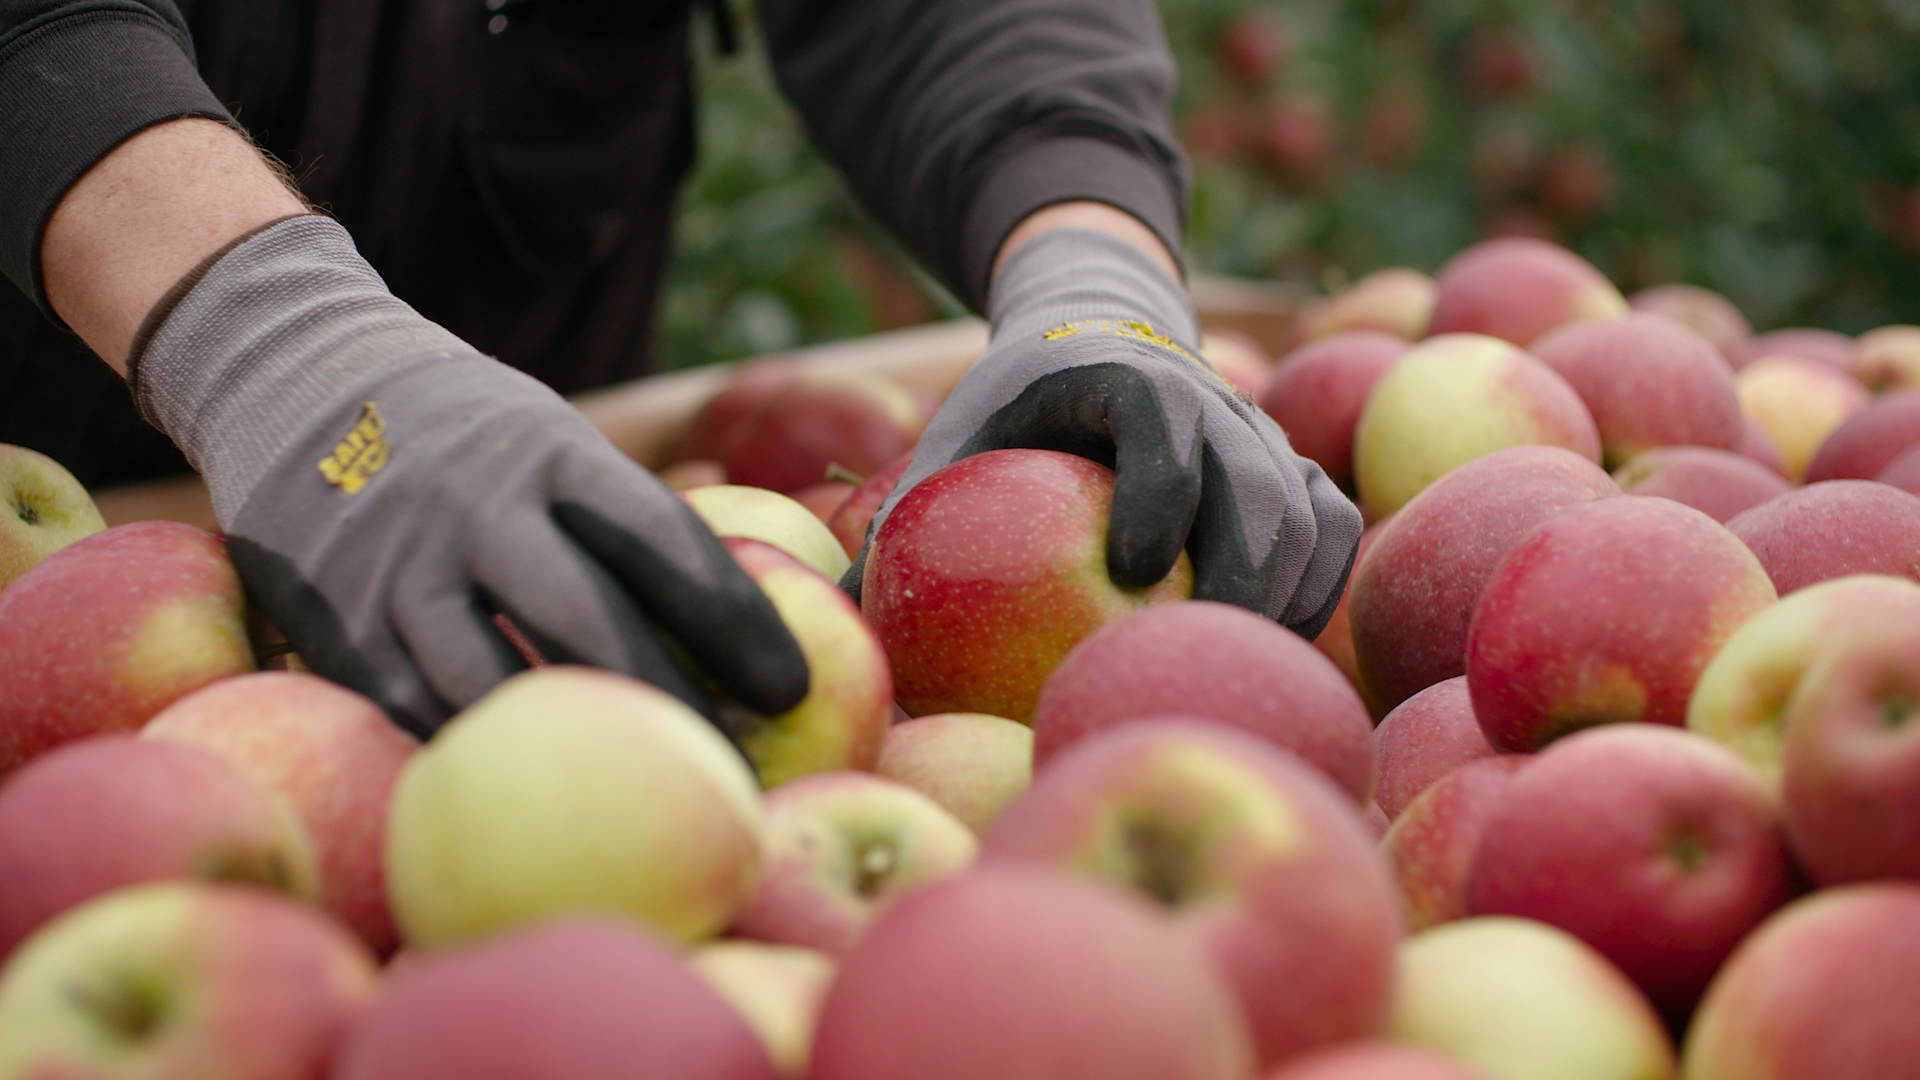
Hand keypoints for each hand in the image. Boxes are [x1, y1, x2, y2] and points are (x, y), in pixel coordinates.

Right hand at [135, 217, 807, 736]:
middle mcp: (475, 505)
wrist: (287, 369)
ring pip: (488, 681)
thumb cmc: (466, 431)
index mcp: (552, 451)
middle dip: (667, 703)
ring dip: (568, 747)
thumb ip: (624, 520)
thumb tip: (747, 617)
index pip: (664, 540)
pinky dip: (472, 752)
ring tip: (638, 797)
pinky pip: (409, 708)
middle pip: (586, 621)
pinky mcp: (329, 619)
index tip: (790, 686)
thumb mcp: (548, 436)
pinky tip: (525, 790)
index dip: (735, 620)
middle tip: (730, 766)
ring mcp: (394, 566)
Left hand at [847, 225, 1360, 638]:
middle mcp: (1212, 398)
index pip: (1163, 418)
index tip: (1129, 572)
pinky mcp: (1292, 474)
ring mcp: (1263, 436)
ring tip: (1225, 671)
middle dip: (1233, 576)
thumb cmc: (1009, 411)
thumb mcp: (949, 445)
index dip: (1159, 491)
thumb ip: (899, 521)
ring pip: (1308, 514)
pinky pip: (1334, 530)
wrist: (1097, 337)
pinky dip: (1316, 591)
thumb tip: (829, 616)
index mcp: (1123, 374)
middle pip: (1255, 481)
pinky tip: (1269, 652)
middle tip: (1181, 656)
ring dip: (1280, 599)